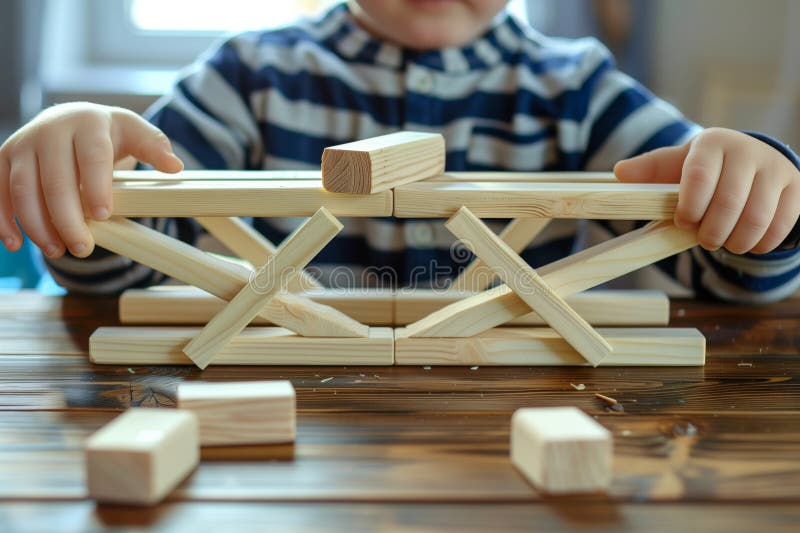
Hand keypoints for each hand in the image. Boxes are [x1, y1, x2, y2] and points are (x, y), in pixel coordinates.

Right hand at [0, 103, 182, 257]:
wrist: (71, 119)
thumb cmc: (107, 133)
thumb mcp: (135, 133)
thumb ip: (154, 147)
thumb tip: (175, 166)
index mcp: (87, 123)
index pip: (92, 157)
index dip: (96, 187)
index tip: (103, 215)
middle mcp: (50, 130)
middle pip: (55, 179)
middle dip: (68, 218)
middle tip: (83, 248)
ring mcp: (23, 145)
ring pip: (22, 189)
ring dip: (38, 225)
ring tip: (58, 251)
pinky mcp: (4, 159)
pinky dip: (3, 220)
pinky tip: (16, 244)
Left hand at [614, 128, 799, 253]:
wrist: (749, 163)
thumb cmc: (704, 168)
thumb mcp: (675, 165)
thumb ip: (649, 170)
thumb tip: (620, 171)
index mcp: (713, 143)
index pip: (698, 176)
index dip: (689, 206)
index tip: (683, 222)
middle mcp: (748, 150)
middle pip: (728, 202)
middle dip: (711, 231)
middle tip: (704, 239)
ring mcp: (776, 168)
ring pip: (757, 218)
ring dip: (736, 241)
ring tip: (725, 242)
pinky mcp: (797, 188)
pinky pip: (782, 225)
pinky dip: (762, 243)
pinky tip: (749, 242)